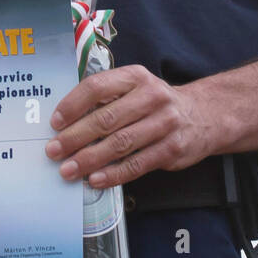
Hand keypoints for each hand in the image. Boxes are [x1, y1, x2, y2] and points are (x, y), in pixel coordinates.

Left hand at [45, 64, 219, 187]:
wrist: (204, 115)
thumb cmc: (156, 104)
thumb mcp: (135, 88)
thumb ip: (107, 99)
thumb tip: (66, 122)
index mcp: (136, 77)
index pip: (97, 87)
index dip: (72, 105)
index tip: (55, 122)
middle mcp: (151, 97)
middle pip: (106, 118)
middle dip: (75, 137)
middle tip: (54, 150)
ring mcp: (164, 123)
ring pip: (120, 143)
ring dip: (90, 159)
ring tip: (68, 169)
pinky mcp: (172, 148)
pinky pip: (137, 164)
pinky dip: (114, 174)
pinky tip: (96, 180)